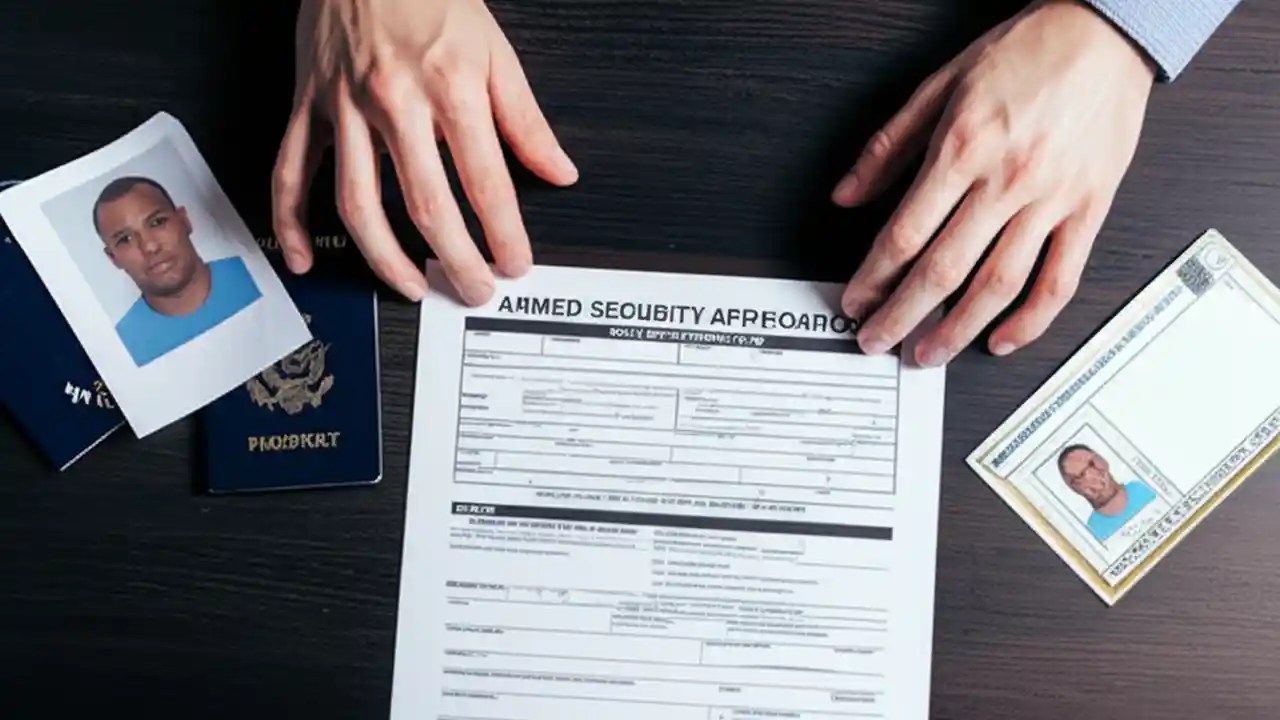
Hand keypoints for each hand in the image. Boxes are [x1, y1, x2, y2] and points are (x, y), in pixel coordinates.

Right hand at [272, 0, 578, 303]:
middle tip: (474, 288)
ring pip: (358, 203)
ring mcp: (345, 109)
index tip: (515, 262)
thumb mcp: (495, 52)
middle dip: (455, 260)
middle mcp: (395, 102)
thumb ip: (526, 120)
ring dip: (386, 258)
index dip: (503, 233)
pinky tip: (304, 259)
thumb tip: (559, 171)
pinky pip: (291, 173)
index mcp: (450, 88)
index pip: (485, 182)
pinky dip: (291, 222)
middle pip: (426, 204)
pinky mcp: (308, 108)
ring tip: (412, 287)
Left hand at [832, 0, 1155, 364]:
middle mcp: (1006, 179)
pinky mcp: (1090, 209)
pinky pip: (1060, 279)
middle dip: (901, 315)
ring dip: (957, 329)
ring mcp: (1051, 199)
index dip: (873, 278)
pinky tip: (1002, 340)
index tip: (855, 301)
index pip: (904, 234)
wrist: (1106, 31)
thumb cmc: (1026, 53)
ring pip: (997, 284)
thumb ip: (888, 148)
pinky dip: (1031, 320)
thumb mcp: (940, 85)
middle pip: (942, 269)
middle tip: (876, 341)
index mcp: (962, 148)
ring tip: (927, 352)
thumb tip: (846, 195)